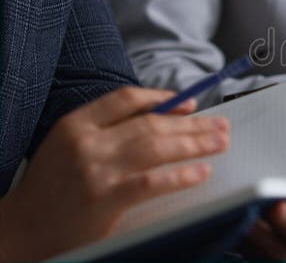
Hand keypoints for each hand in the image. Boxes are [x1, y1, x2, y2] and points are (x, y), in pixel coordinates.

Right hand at [0, 87, 229, 261]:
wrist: (21, 230)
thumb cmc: (52, 187)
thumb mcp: (68, 145)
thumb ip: (106, 128)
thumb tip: (163, 116)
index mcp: (76, 124)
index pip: (126, 99)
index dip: (163, 98)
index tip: (191, 104)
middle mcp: (86, 143)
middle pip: (151, 124)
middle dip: (192, 124)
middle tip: (221, 125)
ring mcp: (96, 171)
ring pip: (156, 147)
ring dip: (195, 144)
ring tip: (219, 143)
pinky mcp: (105, 200)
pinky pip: (152, 182)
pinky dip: (180, 175)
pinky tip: (201, 172)